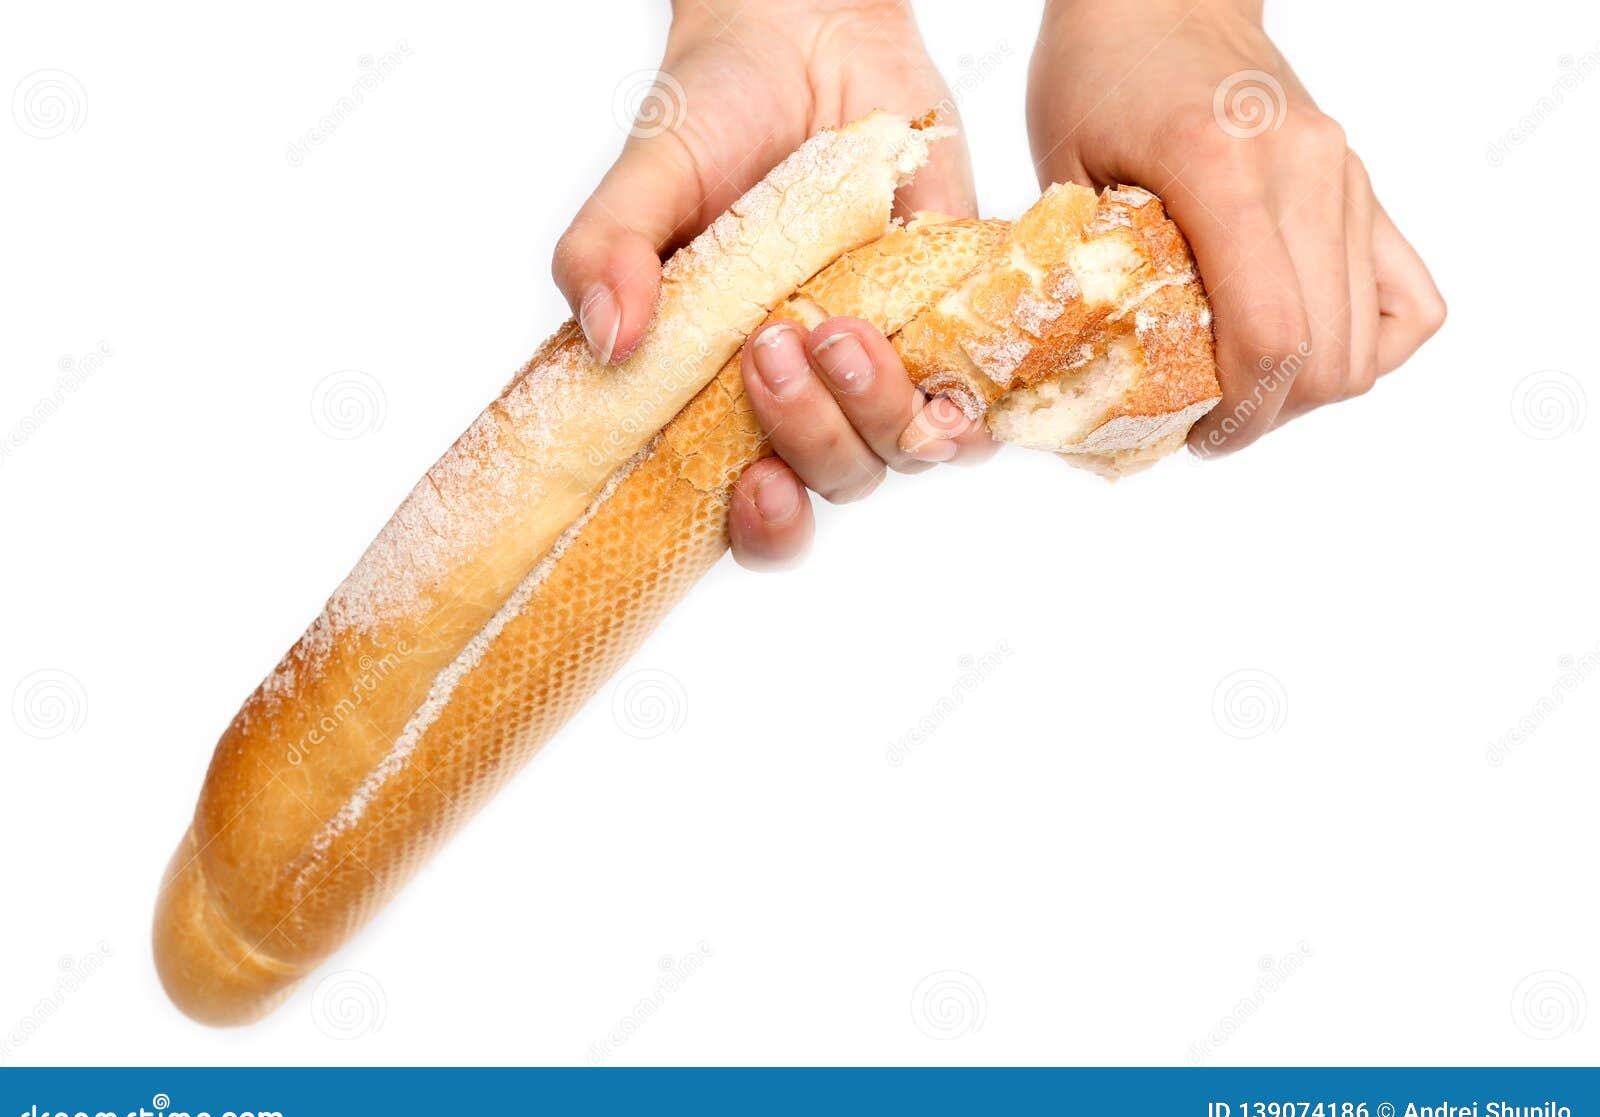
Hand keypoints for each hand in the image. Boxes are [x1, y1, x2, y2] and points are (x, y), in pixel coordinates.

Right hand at [553, 0, 979, 569]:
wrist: (804, 31)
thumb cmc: (712, 112)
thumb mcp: (644, 178)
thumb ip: (604, 251)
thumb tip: (608, 340)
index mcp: (722, 392)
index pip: (745, 508)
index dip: (762, 528)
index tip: (755, 487)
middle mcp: (808, 390)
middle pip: (836, 481)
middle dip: (814, 440)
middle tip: (773, 346)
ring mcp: (883, 354)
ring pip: (910, 445)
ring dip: (882, 407)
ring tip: (843, 324)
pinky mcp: (951, 311)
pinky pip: (981, 384)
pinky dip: (971, 384)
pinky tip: (935, 342)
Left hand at [1027, 0, 1445, 453]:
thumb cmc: (1097, 77)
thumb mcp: (1066, 176)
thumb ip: (1090, 274)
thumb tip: (1099, 386)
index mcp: (1221, 171)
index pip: (1272, 336)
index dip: (1241, 413)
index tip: (1198, 436)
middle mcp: (1304, 173)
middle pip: (1330, 356)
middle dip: (1270, 414)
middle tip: (1210, 423)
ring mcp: (1344, 177)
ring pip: (1371, 340)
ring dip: (1309, 388)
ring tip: (1245, 389)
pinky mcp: (1360, 183)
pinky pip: (1409, 300)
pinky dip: (1367, 345)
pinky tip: (1305, 347)